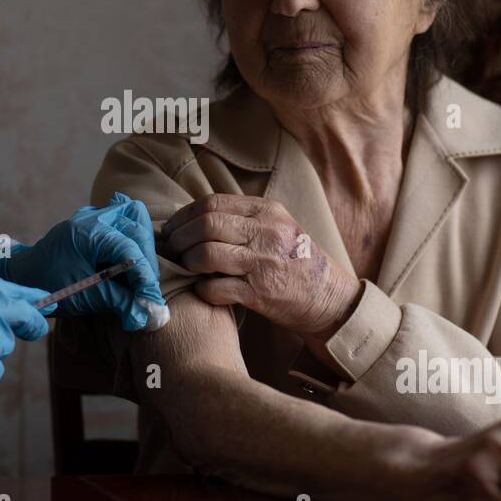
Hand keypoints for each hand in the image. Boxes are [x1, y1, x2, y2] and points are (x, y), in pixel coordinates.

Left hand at [0, 192, 165, 331]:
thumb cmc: (47, 285)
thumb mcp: (84, 297)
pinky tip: (128, 268)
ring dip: (141, 249)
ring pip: (135, 219)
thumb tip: (151, 316)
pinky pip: (125, 223)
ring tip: (137, 279)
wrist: (22, 276)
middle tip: (145, 291)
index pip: (130, 250)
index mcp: (87, 232)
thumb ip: (119, 303)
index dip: (145, 278)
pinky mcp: (96, 222)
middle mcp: (93, 217)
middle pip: (138, 227)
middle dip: (145, 261)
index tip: (151, 303)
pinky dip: (132, 244)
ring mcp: (94, 216)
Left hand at [160, 194, 359, 334]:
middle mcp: (266, 232)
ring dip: (188, 263)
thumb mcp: (278, 227)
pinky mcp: (260, 293)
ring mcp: (264, 263)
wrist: (328, 297)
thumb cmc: (296, 261)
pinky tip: (204, 290)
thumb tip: (194, 218)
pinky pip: (216, 288)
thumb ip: (243, 218)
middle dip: (180, 239)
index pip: (212, 203)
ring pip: (206, 255)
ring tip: (186, 269)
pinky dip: (202, 290)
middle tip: (172, 250)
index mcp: (267, 211)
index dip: (184, 216)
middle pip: (205, 226)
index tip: (173, 229)